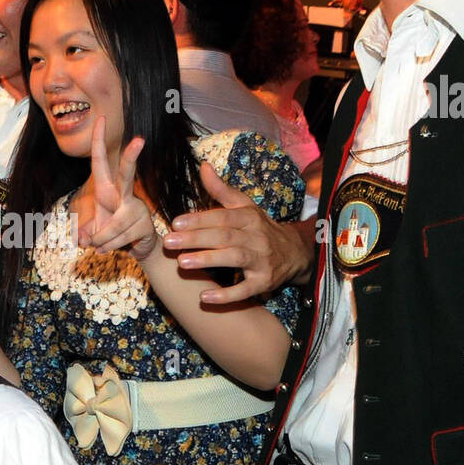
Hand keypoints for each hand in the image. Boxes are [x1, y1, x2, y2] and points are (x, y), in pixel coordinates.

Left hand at [79, 116, 154, 260]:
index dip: (99, 141)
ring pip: (113, 226)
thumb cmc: (112, 232)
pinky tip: (116, 247)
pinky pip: (120, 238)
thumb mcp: (93, 230)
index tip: (101, 119)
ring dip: (102, 240)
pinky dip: (111, 246)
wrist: (136, 247)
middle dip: (132, 158)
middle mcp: (124, 194)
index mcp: (108, 189)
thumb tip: (84, 239)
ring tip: (103, 243)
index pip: (101, 161)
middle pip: (127, 174)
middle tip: (139, 140)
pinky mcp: (145, 224)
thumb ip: (85, 232)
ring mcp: (136, 208)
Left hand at [163, 163, 313, 303]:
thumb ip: (220, 189)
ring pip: (234, 258)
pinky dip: (226, 296)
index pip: (222, 217)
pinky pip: (245, 290)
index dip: (199, 219)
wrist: (294, 253)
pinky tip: (204, 298)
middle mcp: (256, 237)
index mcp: (248, 217)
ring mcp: (261, 260)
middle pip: (225, 236)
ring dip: (208, 260)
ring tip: (182, 264)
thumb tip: (203, 166)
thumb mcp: (244, 206)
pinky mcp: (264, 282)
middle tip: (169, 243)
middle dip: (196, 239)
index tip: (175, 223)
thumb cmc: (259, 228)